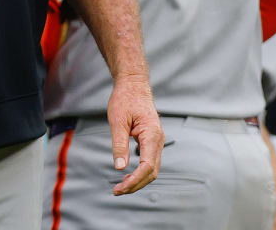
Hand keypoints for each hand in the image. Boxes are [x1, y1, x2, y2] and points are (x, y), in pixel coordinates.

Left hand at [107, 73, 162, 194]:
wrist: (133, 84)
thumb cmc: (125, 99)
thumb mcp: (117, 121)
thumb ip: (119, 145)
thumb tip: (120, 168)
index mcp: (152, 135)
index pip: (147, 166)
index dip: (135, 180)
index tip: (120, 188)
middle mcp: (158, 140)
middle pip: (151, 172)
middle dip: (136, 184)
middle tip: (117, 191)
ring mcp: (157, 140)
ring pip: (152, 168)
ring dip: (138, 180)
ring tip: (121, 187)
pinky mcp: (152, 140)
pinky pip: (149, 161)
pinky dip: (140, 172)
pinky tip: (128, 175)